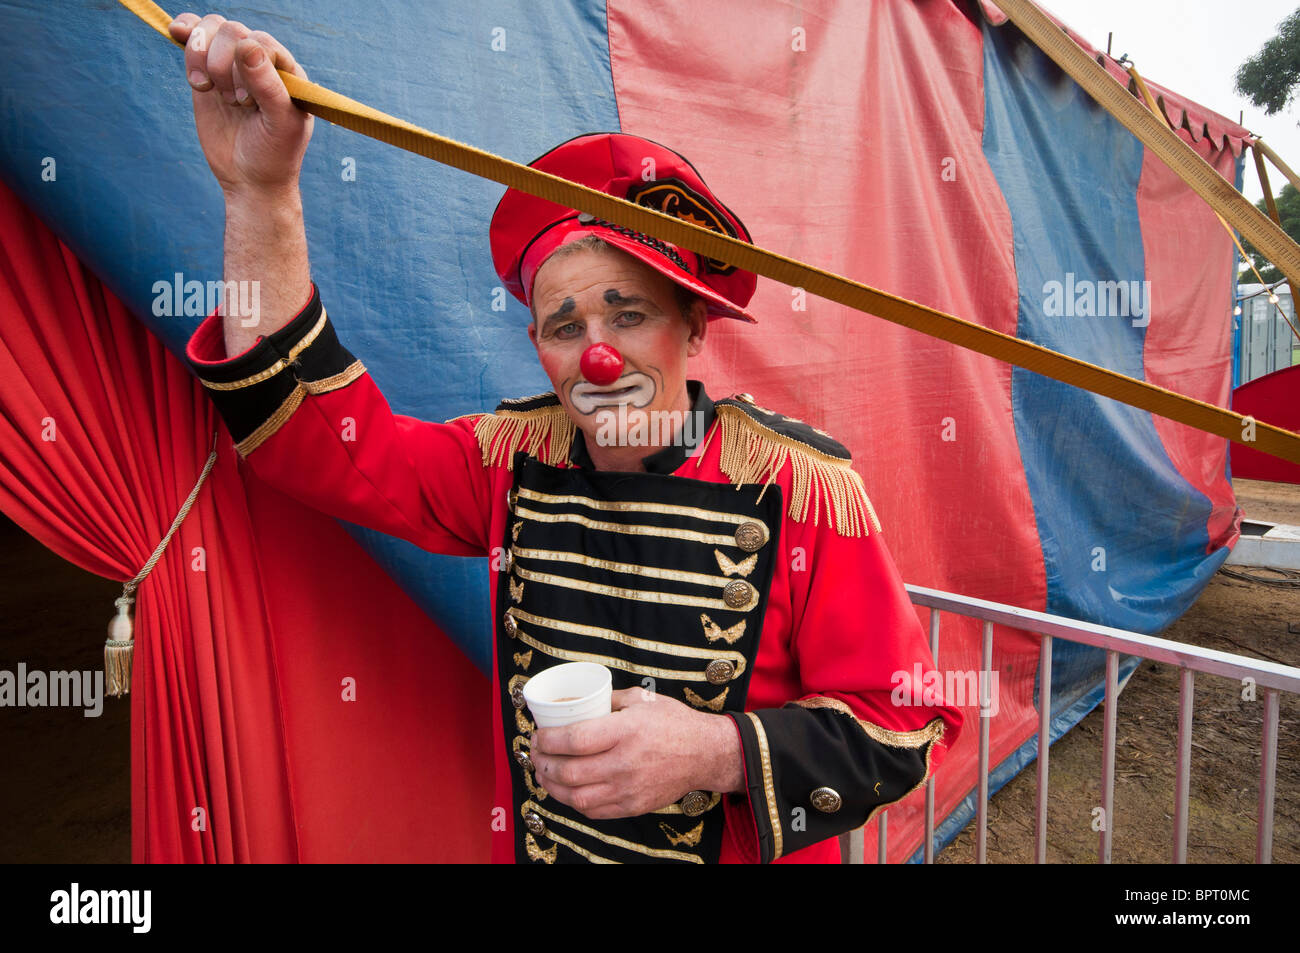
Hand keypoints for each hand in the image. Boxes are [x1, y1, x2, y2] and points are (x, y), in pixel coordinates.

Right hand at [168, 12, 312, 196]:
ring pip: (211, 28)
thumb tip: (246, 44)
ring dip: (202, 56)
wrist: (249, 179)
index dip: (246, 67)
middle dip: (223, 67)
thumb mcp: (280, 124)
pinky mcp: (206, 71)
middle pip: (232, 31)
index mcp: (287, 70)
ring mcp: (231, 64)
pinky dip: (185, 30)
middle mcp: (260, 61)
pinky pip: (194, 35)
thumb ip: (268, 85)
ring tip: (209, 89)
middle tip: (234, 103)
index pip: (260, 41)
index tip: (246, 102)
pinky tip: (177, 32)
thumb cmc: (274, 154)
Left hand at [529, 688, 742, 818]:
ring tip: (544, 774)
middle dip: (543, 764)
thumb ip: (607, 700)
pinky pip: (593, 811)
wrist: (704, 753)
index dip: (547, 741)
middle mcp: (625, 763)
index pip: (573, 740)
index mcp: (625, 731)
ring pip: (576, 797)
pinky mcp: (632, 806)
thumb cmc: (673, 722)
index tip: (537, 735)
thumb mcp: (641, 699)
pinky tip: (567, 790)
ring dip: (552, 787)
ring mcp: (628, 788)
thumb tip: (577, 702)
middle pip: (569, 772)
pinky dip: (573, 802)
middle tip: (535, 754)